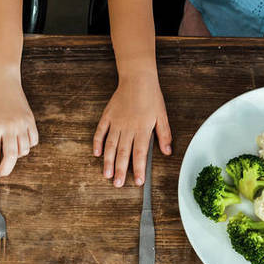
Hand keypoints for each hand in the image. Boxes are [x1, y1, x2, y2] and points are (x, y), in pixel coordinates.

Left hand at [0, 72, 37, 178]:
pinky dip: (27, 146)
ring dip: (15, 157)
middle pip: (11, 157)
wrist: (1, 80)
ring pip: (24, 150)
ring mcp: (22, 123)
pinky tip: (17, 143)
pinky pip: (33, 140)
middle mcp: (9, 126)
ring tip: (7, 153)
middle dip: (5, 170)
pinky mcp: (30, 120)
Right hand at [92, 72, 171, 186]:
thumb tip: (167, 152)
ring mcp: (116, 122)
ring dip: (108, 161)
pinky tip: (96, 153)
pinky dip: (97, 143)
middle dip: (120, 170)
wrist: (137, 78)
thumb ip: (164, 134)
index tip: (137, 181)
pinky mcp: (108, 116)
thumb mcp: (162, 116)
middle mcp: (128, 128)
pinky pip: (100, 131)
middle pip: (123, 153)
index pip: (140, 153)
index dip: (138, 169)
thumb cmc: (152, 97)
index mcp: (143, 129)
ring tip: (107, 175)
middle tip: (118, 184)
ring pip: (110, 145)